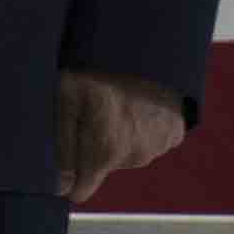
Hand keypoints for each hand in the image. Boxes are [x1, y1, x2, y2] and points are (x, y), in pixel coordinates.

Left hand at [54, 70, 186, 203]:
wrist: (145, 44)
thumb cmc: (98, 67)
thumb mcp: (65, 98)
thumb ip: (61, 147)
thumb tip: (60, 188)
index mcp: (105, 151)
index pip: (80, 190)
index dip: (68, 175)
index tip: (64, 152)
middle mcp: (135, 155)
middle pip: (102, 168)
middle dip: (92, 149)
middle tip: (89, 113)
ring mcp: (157, 145)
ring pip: (126, 154)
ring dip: (117, 136)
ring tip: (113, 104)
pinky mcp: (173, 133)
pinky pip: (149, 142)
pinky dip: (140, 128)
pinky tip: (134, 105)